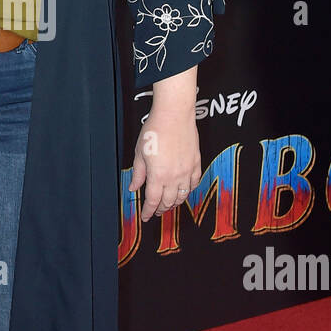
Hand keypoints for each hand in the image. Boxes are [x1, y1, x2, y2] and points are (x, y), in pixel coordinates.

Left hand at [129, 107, 200, 221]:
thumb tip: (133, 187)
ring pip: (182, 195)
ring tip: (168, 204)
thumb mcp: (139, 153)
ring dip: (174, 202)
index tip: (145, 216)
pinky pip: (194, 183)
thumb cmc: (155, 130)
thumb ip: (138, 173)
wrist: (174, 115)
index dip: (148, 211)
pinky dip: (188, 190)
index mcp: (157, 175)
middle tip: (155, 211)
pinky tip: (183, 190)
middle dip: (160, 209)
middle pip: (168, 201)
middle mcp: (174, 176)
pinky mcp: (196, 163)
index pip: (153, 201)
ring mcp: (187, 171)